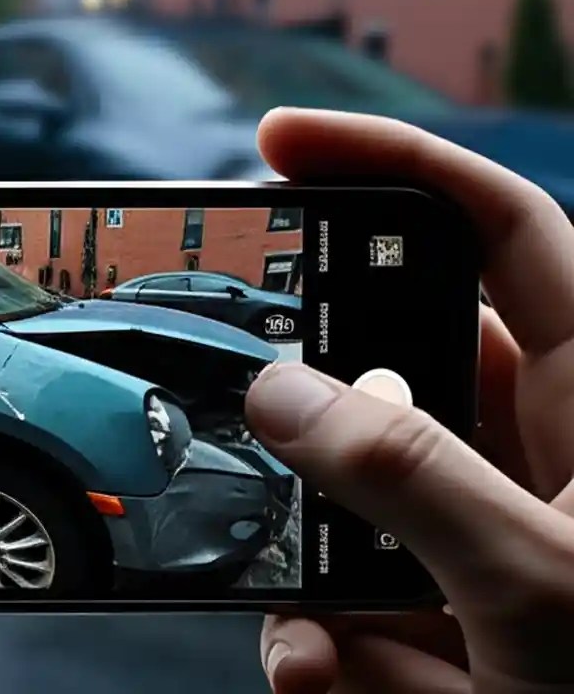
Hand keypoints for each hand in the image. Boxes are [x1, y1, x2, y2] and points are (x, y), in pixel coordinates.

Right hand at [247, 108, 573, 692]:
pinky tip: (327, 677)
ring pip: (349, 507)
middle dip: (311, 404)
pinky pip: (347, 603)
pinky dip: (324, 646)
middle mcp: (533, 457)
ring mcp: (479, 540)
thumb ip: (409, 476)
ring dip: (311, 572)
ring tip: (318, 639)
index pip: (498, 232)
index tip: (282, 145)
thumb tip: (283, 392)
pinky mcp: (442, 619)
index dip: (396, 166)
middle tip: (244, 410)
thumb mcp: (541, 580)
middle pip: (392, 375)